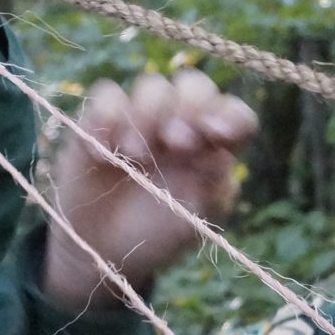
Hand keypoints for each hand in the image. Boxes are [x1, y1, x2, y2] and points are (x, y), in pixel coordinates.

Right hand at [42, 70, 257, 311]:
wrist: (103, 250)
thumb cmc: (157, 234)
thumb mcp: (195, 219)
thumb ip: (215, 185)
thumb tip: (221, 153)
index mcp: (211, 145)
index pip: (233, 112)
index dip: (230, 115)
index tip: (217, 135)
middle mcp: (180, 123)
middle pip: (195, 85)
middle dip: (189, 108)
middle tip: (176, 144)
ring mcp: (140, 118)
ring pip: (152, 86)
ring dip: (147, 115)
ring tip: (135, 156)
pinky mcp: (102, 120)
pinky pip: (107, 95)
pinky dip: (105, 118)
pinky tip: (102, 152)